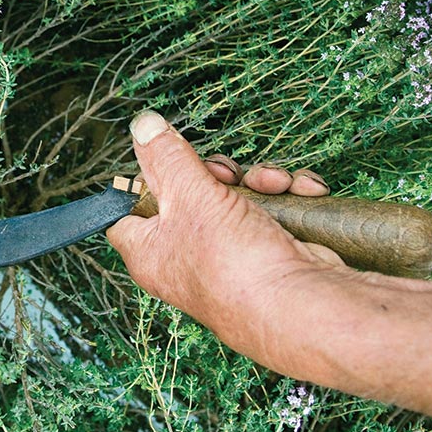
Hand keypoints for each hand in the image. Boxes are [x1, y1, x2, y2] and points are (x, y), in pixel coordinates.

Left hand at [106, 111, 344, 363]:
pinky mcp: (270, 255)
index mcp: (150, 251)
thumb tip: (141, 124)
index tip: (159, 158)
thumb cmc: (235, 263)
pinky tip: (302, 192)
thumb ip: (167, 156)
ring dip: (260, 182)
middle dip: (216, 173)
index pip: (125, 213)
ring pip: (236, 200)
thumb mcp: (190, 195)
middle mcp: (185, 258)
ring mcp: (231, 258)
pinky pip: (272, 214)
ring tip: (274, 185)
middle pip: (187, 195)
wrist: (305, 307)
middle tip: (224, 174)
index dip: (139, 182)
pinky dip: (287, 199)